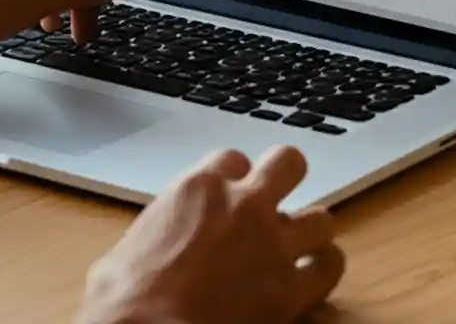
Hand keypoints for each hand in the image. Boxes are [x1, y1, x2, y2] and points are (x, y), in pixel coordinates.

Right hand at [76, 146, 344, 323]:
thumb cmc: (124, 297)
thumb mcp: (130, 246)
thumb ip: (162, 229)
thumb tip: (158, 243)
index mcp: (197, 188)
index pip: (232, 158)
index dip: (233, 177)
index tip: (229, 194)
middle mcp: (242, 205)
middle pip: (288, 163)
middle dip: (286, 178)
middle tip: (278, 198)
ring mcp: (272, 244)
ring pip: (320, 217)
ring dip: (311, 230)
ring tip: (302, 244)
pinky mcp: (291, 288)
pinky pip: (330, 265)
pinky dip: (325, 268)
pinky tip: (315, 274)